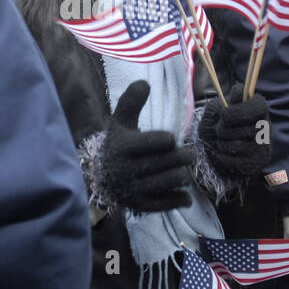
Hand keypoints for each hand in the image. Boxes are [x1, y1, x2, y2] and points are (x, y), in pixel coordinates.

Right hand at [98, 81, 193, 213]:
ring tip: (181, 171)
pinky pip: (170, 202)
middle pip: (172, 161)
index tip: (167, 140)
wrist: (103, 177)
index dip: (169, 140)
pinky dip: (181, 197)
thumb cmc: (119, 144)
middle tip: (186, 155)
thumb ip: (131, 101)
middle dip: (184, 157)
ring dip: (184, 176)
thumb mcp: (121, 121)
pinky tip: (182, 192)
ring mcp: (135, 190)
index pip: (163, 141)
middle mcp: (128, 170)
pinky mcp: (141, 206)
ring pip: (174, 180)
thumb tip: (145, 82)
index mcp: (124, 146)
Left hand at [198, 88, 269, 176]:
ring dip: (222, 143)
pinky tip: (223, 153)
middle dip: (223, 129)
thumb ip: (228, 98)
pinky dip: (224, 157)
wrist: (216, 146)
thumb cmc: (219, 122)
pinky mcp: (259, 161)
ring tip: (221, 140)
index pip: (257, 107)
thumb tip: (238, 92)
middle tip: (219, 129)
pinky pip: (237, 161)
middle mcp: (266, 126)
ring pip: (238, 145)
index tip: (223, 115)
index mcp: (259, 108)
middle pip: (243, 128)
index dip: (238, 112)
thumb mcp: (219, 106)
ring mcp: (264, 145)